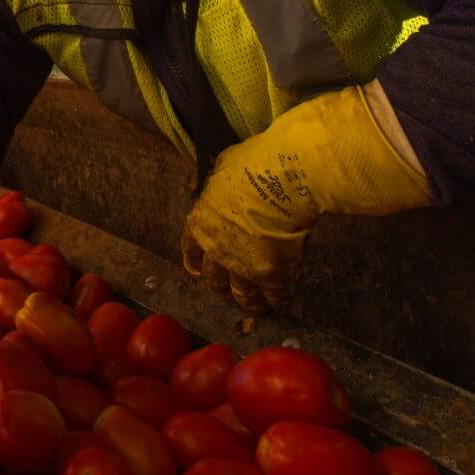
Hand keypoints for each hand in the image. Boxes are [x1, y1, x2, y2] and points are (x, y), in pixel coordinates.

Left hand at [181, 83, 432, 315]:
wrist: (279, 180)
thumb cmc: (250, 165)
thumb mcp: (223, 167)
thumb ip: (220, 182)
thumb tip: (224, 175)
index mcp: (200, 223)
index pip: (191, 248)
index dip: (194, 261)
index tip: (196, 271)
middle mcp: (216, 250)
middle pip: (214, 278)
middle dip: (220, 288)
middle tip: (228, 295)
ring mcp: (242, 266)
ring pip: (241, 293)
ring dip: (248, 303)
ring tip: (255, 309)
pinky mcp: (270, 275)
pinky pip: (275, 295)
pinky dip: (280, 302)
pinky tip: (284, 307)